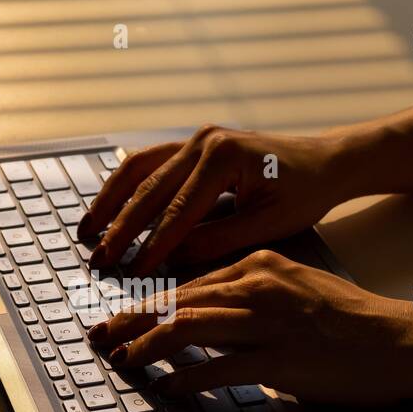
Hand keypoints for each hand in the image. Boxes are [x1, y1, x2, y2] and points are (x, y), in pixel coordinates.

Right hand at [79, 124, 363, 275]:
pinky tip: (108, 207)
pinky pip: (149, 164)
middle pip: (150, 189)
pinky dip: (125, 186)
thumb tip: (172, 259)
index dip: (152, 246)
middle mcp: (203, 140)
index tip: (132, 273)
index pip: (178, 211)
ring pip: (139, 169)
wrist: (325, 162)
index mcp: (223, 157)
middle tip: (99, 259)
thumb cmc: (304, 193)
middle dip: (121, 228)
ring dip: (110, 200)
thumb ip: (218, 240)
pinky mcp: (193, 144)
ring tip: (86, 230)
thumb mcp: (267, 224)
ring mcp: (195, 138)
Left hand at [87, 250, 412, 405]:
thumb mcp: (298, 292)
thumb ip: (255, 300)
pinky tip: (167, 387)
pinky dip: (186, 378)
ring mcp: (268, 323)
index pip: (190, 283)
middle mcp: (260, 287)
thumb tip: (212, 322)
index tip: (122, 316)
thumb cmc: (353, 323)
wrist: (401, 341)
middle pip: (179, 301)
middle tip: (100, 334)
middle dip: (132, 320)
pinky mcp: (280, 359)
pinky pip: (218, 368)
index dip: (149, 302)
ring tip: (119, 359)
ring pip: (188, 328)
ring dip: (146, 346)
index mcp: (262, 266)